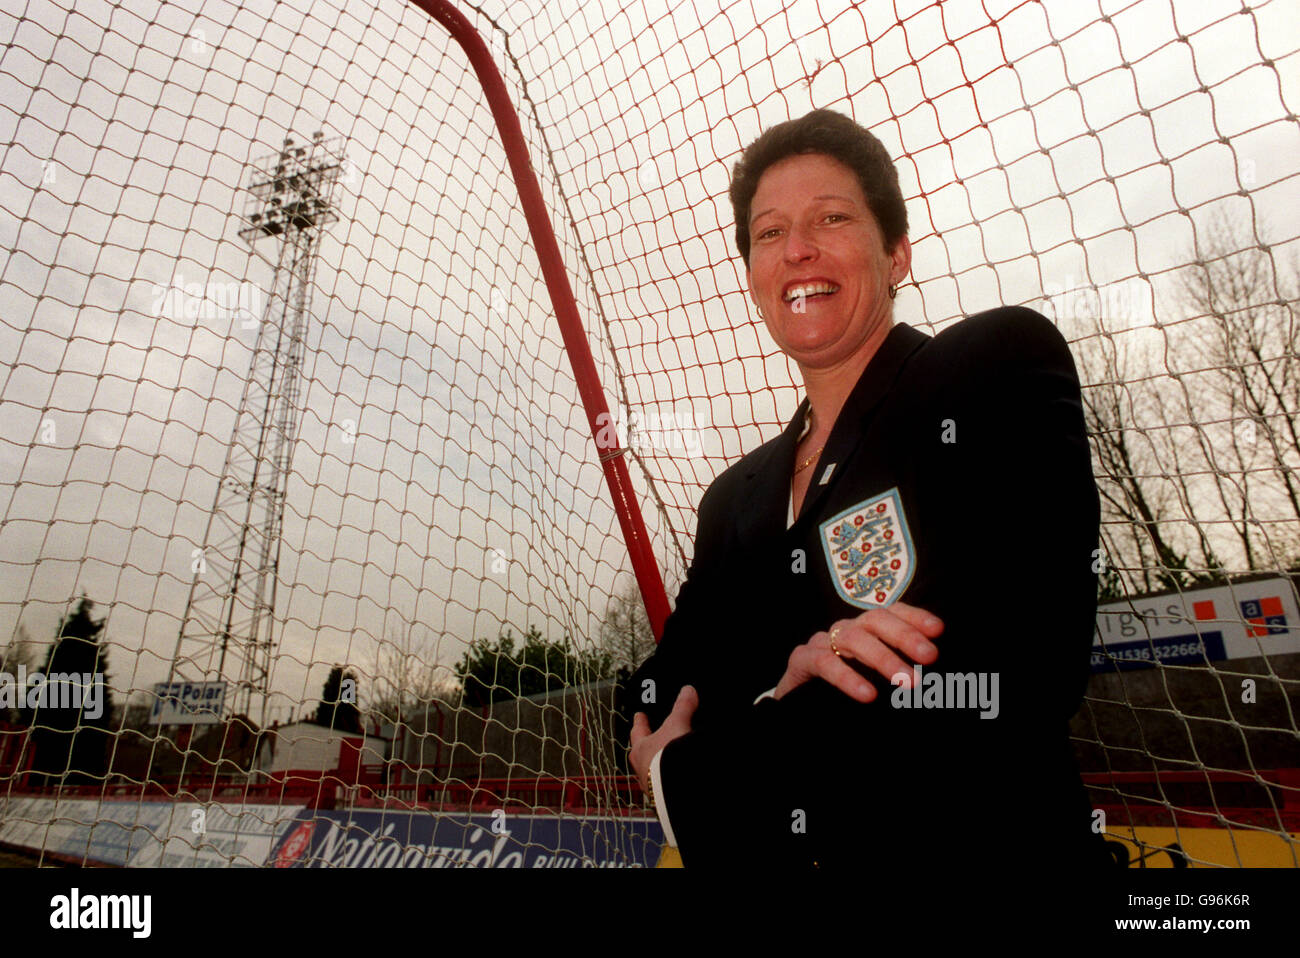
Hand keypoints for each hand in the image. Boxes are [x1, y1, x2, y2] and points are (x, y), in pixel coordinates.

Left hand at [630, 686, 698, 790]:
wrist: (676, 789)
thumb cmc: (669, 758)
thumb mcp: (677, 726)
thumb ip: (683, 707)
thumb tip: (688, 691)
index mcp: (641, 748)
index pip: (638, 731)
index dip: (640, 722)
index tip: (639, 715)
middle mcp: (642, 768)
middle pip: (640, 753)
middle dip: (645, 746)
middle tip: (648, 739)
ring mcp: (650, 786)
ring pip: (649, 772)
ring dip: (655, 766)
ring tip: (664, 763)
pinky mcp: (662, 798)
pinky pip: (662, 786)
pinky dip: (667, 781)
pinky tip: (675, 780)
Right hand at [773, 603, 942, 702]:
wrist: (800, 709)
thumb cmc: (843, 694)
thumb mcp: (877, 682)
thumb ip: (901, 678)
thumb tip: (938, 683)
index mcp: (867, 631)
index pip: (892, 613)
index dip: (915, 617)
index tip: (939, 630)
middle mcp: (846, 630)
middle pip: (875, 620)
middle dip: (905, 635)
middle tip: (930, 656)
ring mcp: (822, 641)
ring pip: (853, 638)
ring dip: (883, 658)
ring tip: (908, 681)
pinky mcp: (802, 659)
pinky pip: (825, 662)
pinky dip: (848, 677)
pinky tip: (869, 695)